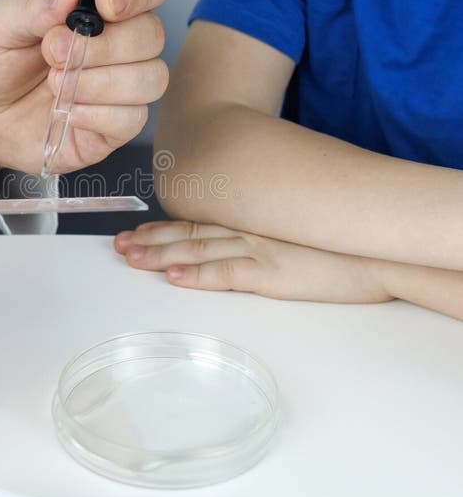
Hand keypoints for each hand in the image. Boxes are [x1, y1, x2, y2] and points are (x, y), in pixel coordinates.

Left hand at [0, 0, 168, 172]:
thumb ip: (34, 7)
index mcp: (95, 3)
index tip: (105, 5)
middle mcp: (118, 41)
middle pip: (152, 34)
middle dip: (104, 45)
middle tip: (51, 51)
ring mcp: (120, 86)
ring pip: (152, 78)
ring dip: (101, 81)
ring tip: (55, 81)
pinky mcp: (114, 126)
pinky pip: (133, 118)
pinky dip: (98, 113)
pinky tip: (67, 110)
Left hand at [114, 220, 393, 303]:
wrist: (379, 250)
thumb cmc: (342, 243)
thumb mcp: (298, 229)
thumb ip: (267, 233)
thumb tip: (246, 238)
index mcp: (254, 220)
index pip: (200, 223)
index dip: (164, 228)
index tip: (136, 232)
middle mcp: (249, 229)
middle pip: (189, 233)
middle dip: (150, 240)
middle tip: (117, 246)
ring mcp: (259, 249)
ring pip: (199, 249)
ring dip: (161, 254)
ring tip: (130, 258)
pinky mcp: (273, 272)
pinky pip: (227, 273)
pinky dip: (198, 274)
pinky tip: (174, 276)